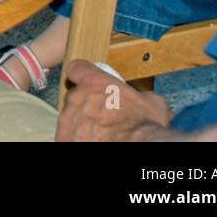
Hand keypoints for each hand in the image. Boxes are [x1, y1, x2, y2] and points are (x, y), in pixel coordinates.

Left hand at [56, 60, 171, 140]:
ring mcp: (68, 119)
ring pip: (68, 116)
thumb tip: (143, 101)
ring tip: (97, 134)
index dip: (81, 76)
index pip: (76, 68)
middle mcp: (77, 97)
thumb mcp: (151, 103)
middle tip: (100, 117)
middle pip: (73, 96)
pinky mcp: (65, 137)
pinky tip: (91, 141)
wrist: (139, 147)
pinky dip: (75, 138)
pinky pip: (66, 134)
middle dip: (84, 105)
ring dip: (79, 123)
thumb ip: (138, 95)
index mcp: (94, 82)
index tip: (87, 84)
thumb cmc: (146, 126)